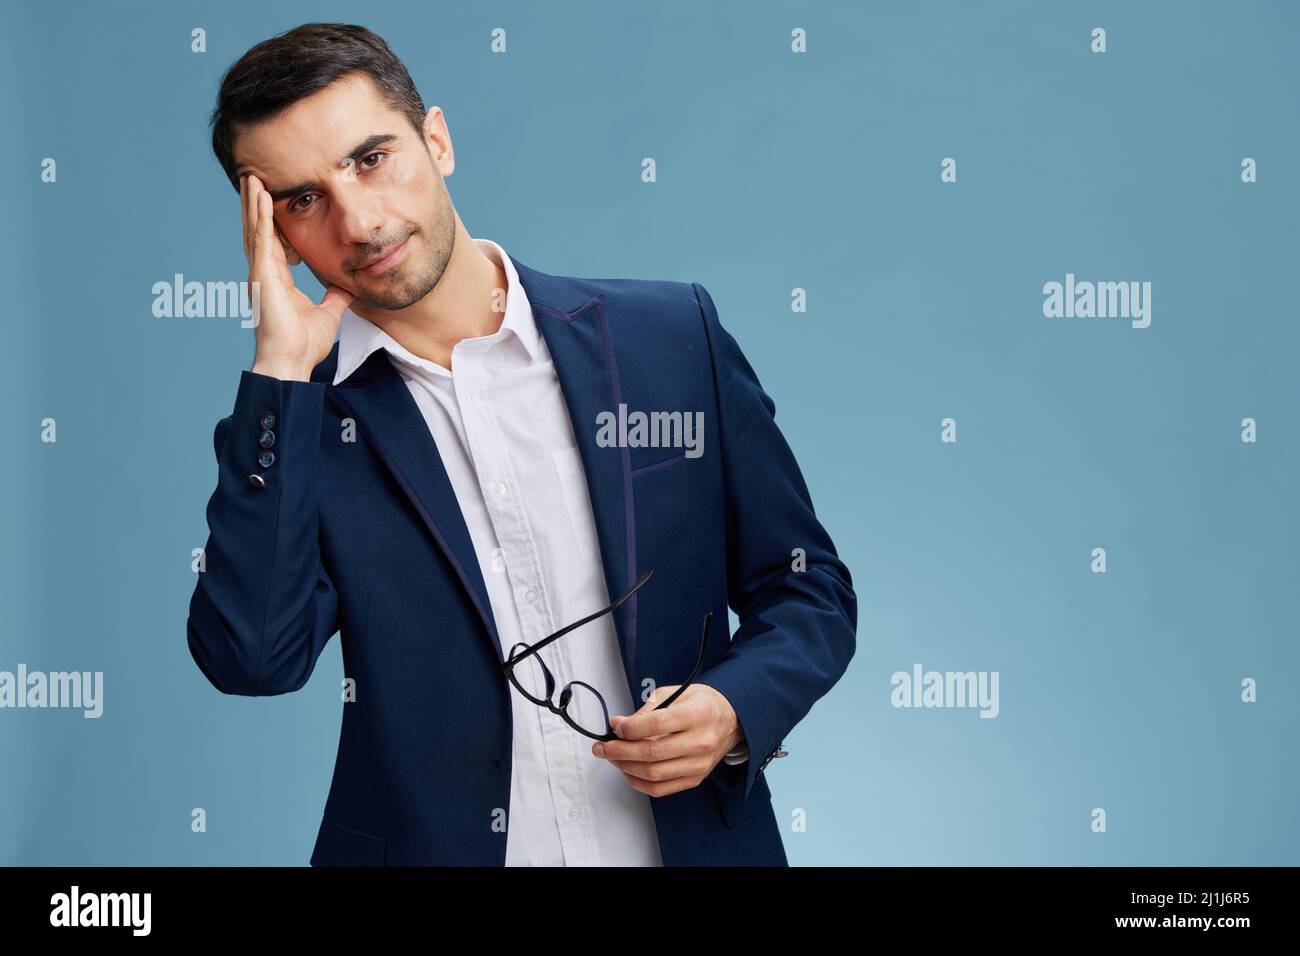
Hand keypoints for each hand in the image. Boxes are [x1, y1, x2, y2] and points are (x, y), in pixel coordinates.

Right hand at [240, 172, 352, 379]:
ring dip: (253, 202)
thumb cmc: (303, 344)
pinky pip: (260, 239)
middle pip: (258, 229)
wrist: (291, 363)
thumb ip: (335, 297)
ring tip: (251, 177)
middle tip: (254, 177)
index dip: (271, 219)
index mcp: (277, 279)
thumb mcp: (328, 313)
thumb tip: (346, 286)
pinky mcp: (262, 276)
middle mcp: (264, 272)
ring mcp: (260, 273)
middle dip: (256, 203)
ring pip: (255, 228)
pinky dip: (260, 216)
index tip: (272, 197)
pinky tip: (260, 196)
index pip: (273, 241)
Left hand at [592, 684, 743, 796]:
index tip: (616, 726)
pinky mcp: (695, 779)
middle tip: (603, 746)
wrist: (730, 721)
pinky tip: (628, 770)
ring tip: (612, 757)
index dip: (630, 728)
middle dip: (619, 751)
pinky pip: (660, 788)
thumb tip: (620, 726)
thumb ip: (648, 709)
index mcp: (698, 714)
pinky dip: (638, 782)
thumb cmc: (703, 705)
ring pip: (653, 774)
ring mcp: (699, 764)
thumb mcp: (676, 693)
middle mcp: (701, 742)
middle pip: (651, 753)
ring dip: (625, 767)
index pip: (656, 724)